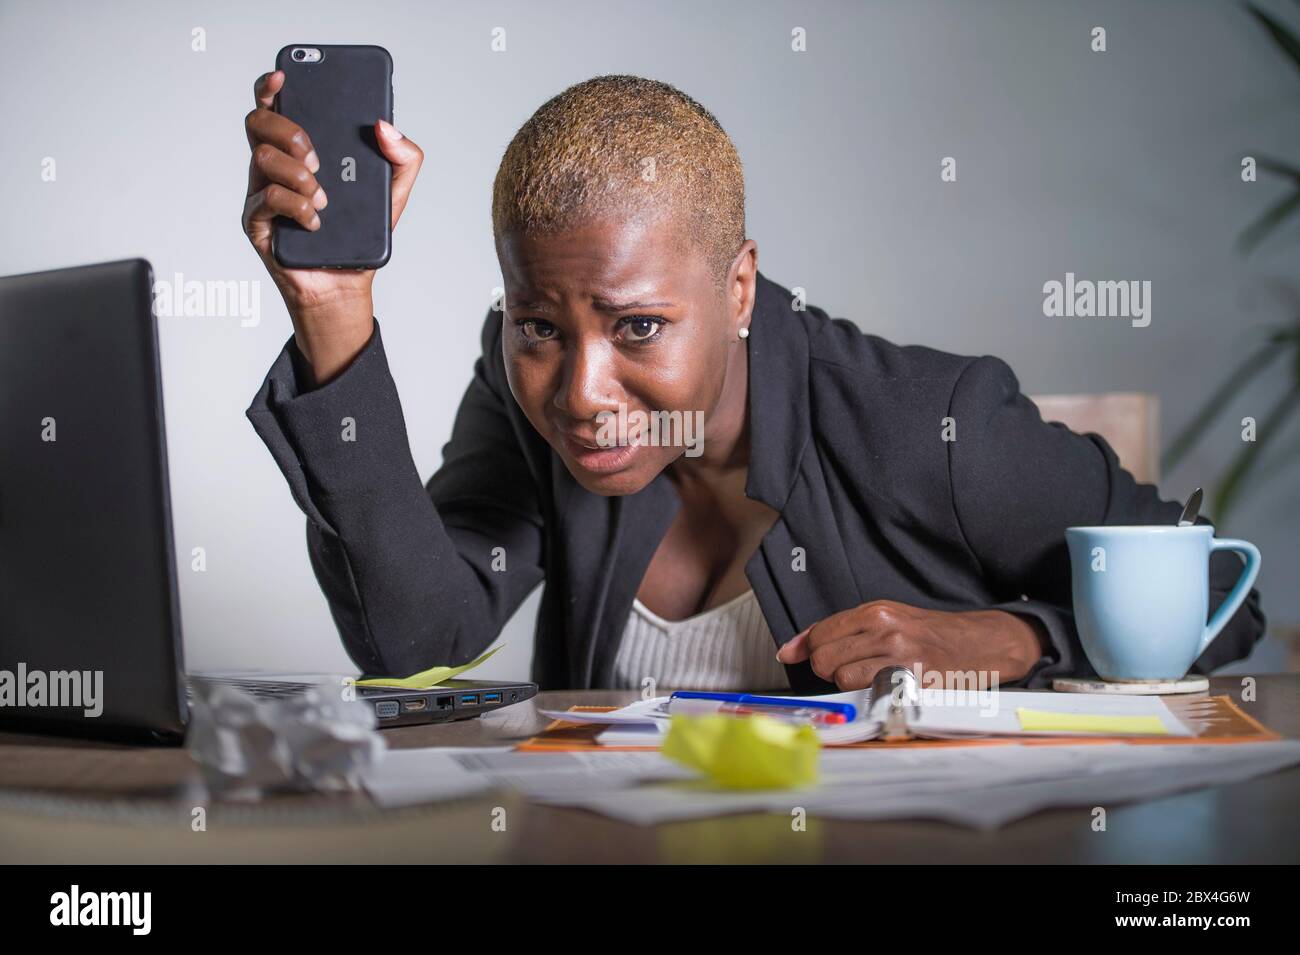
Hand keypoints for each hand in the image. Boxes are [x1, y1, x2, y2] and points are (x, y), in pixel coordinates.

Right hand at [241, 69, 423, 383]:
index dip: (273, 86)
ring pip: (261, 156)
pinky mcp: (257, 221)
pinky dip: (296, 206)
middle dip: (290, 130)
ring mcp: (262, 191)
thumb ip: (403, 158)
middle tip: (317, 157)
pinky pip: (265, 198)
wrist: (346, 283)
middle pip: (259, 122)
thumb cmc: (359, 234)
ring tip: (324, 199)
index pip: (277, 105)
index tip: (286, 77)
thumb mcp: (393, 193)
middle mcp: (276, 164)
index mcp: (300, 149)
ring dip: (298, 173)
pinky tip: (316, 221)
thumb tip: (385, 126)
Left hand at [775, 599, 1047, 689]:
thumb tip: (788, 650)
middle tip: (850, 668)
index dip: (810, 651)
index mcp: (874, 611)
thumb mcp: (884, 619)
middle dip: (828, 670)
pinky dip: (870, 695)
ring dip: (849, 684)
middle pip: (824, 658)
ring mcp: (899, 655)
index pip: (819, 634)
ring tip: (870, 678)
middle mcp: (884, 629)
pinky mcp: (912, 679)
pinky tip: (885, 687)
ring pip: (842, 678)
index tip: (815, 658)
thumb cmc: (926, 633)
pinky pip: (869, 693)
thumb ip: (835, 631)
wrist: (978, 643)